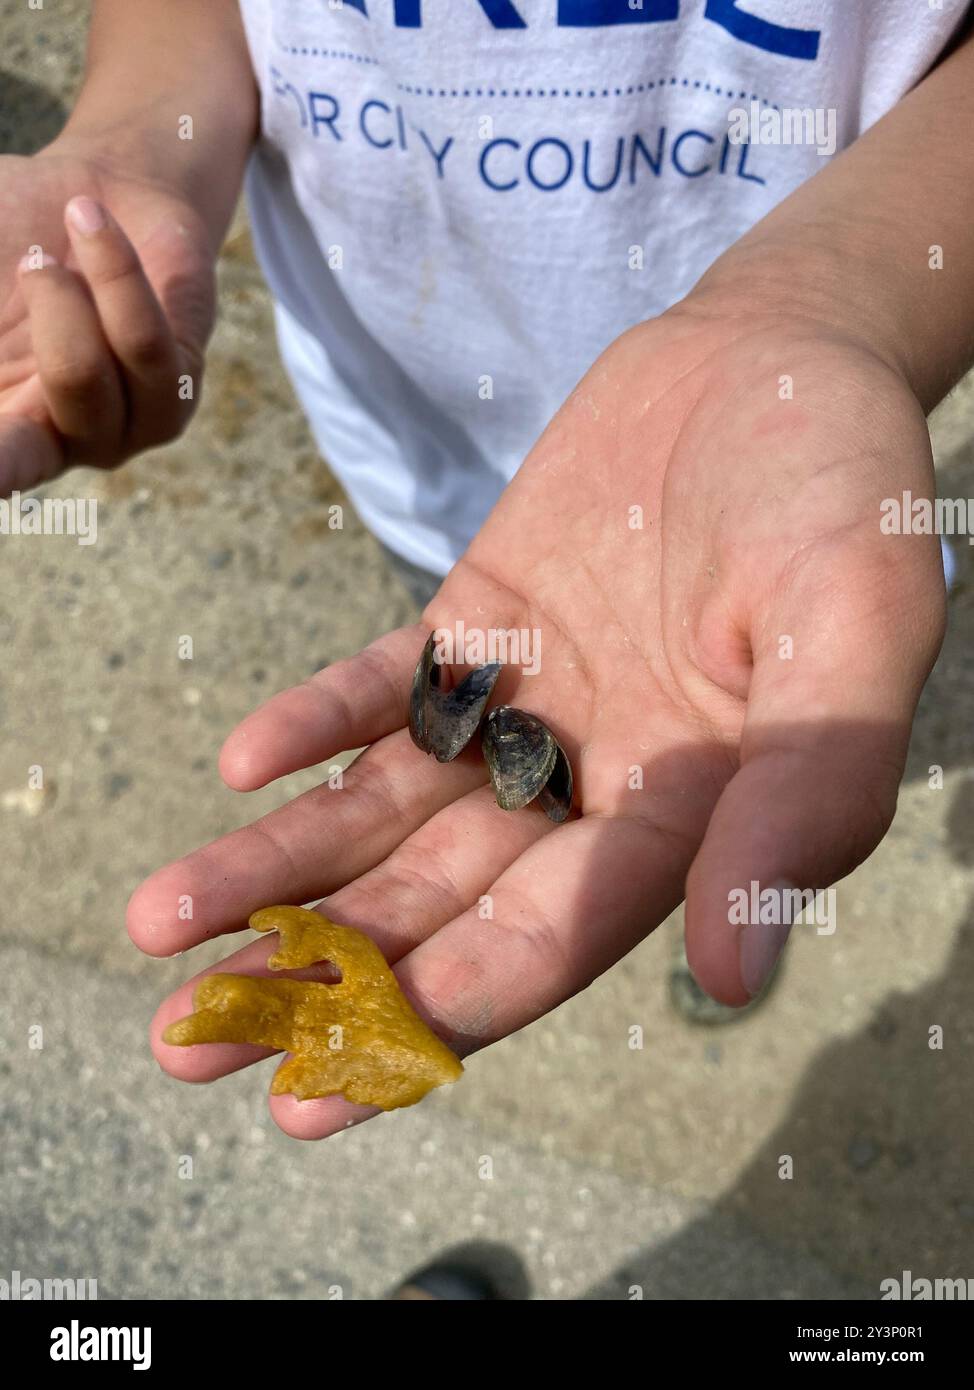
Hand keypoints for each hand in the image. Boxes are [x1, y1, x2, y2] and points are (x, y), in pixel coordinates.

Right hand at [0, 142, 214, 491]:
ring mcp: (119, 428)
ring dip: (57, 296)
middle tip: (26, 304)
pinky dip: (109, 270)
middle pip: (14, 464)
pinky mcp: (178, 394)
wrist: (102, 192)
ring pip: (84, 379)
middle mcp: (49, 441)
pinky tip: (88, 223)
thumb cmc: (6, 227)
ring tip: (45, 257)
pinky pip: (145, 343)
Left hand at [128, 298, 945, 1137]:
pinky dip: (318, 722)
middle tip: (197, 1046)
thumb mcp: (855, 628)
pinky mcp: (478, 624)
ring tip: (164, 925)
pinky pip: (388, 689)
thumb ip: (807, 791)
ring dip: (282, 866)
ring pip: (392, 810)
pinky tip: (240, 764)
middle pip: (446, 901)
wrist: (778, 357)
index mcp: (690, 816)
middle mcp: (595, 783)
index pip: (554, 934)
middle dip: (325, 971)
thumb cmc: (844, 493)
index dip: (443, 1002)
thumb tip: (736, 973)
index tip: (326, 1076)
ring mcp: (529, 704)